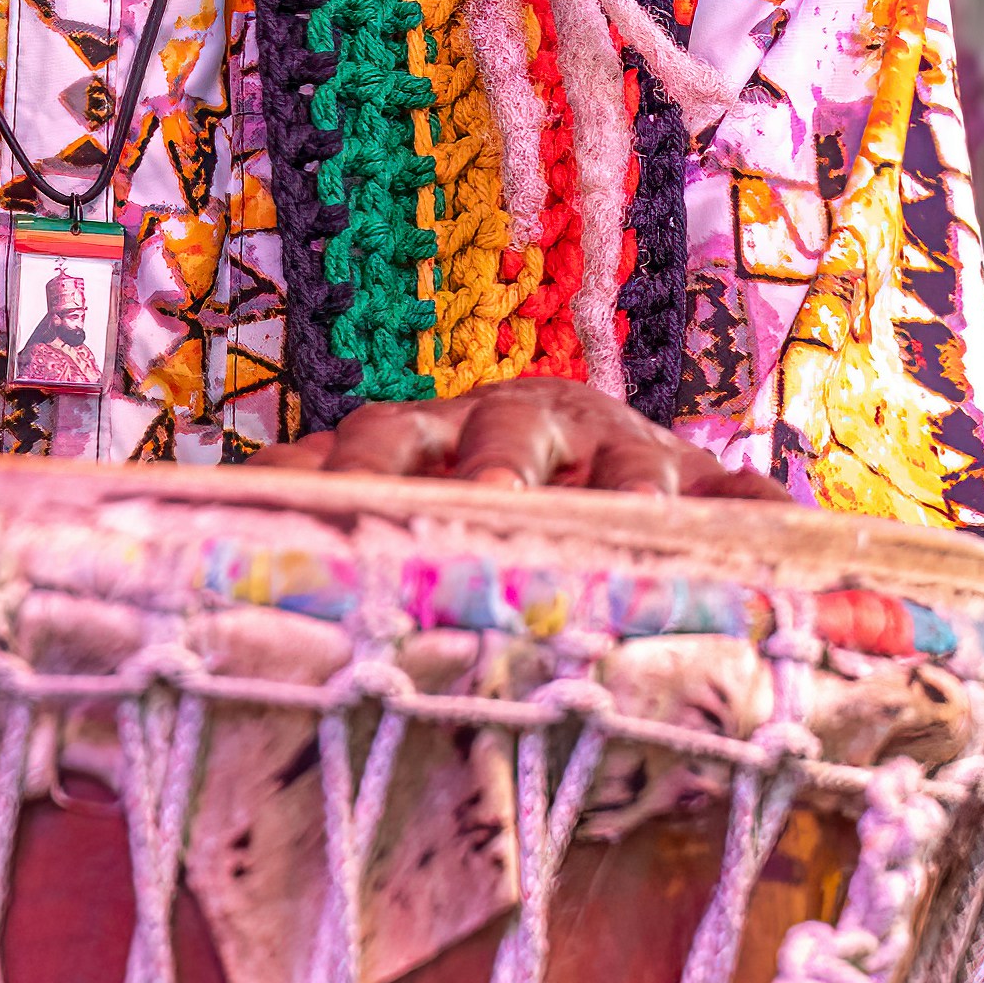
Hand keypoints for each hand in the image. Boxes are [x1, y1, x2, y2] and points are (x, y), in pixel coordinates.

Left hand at [263, 377, 797, 505]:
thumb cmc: (460, 517)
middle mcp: (531, 426)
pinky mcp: (712, 489)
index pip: (387, 438)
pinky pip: (749, 508)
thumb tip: (195, 517)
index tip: (322, 516)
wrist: (593, 476)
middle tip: (479, 518)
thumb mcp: (383, 501)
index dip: (358, 474)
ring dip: (623, 497)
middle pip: (509, 440)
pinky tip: (789, 556)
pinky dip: (769, 528)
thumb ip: (306, 505)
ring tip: (617, 535)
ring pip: (630, 467)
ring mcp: (627, 454)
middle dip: (492, 477)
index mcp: (438, 430)